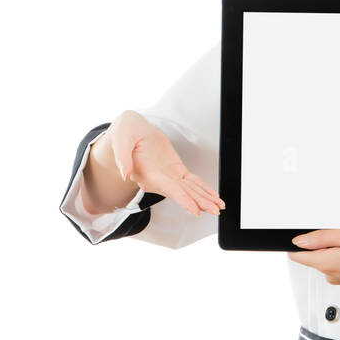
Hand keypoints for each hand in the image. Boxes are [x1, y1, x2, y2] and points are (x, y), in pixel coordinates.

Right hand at [107, 110, 224, 218]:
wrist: (131, 129)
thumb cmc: (125, 133)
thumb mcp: (121, 139)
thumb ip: (122, 157)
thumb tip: (125, 174)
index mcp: (146, 174)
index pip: (168, 189)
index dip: (183, 200)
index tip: (195, 210)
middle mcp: (158, 179)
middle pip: (182, 193)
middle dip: (199, 202)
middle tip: (215, 210)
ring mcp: (167, 176)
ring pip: (189, 190)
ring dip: (204, 198)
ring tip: (218, 207)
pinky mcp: (175, 170)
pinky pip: (191, 182)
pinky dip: (203, 189)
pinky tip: (212, 196)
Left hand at [286, 227, 339, 289]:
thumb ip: (321, 238)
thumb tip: (300, 241)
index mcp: (326, 264)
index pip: (296, 256)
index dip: (298, 243)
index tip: (306, 235)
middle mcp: (330, 275)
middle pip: (314, 255)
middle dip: (324, 243)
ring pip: (328, 258)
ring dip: (338, 248)